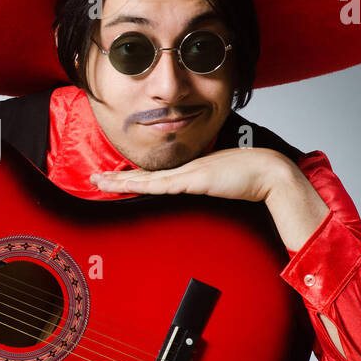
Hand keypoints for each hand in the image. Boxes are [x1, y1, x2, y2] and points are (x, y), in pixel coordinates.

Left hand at [89, 147, 290, 203]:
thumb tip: (195, 190)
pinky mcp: (194, 180)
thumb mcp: (218, 181)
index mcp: (187, 171)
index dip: (130, 178)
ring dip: (120, 182)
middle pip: (142, 176)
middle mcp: (183, 170)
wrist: (267, 171)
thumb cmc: (248, 176)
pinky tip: (128, 187)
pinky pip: (163, 185)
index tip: (111, 180)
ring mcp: (187, 174)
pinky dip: (144, 186)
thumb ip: (203, 185)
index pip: (152, 176)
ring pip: (146, 180)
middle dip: (116, 179)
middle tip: (93, 180)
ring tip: (98, 182)